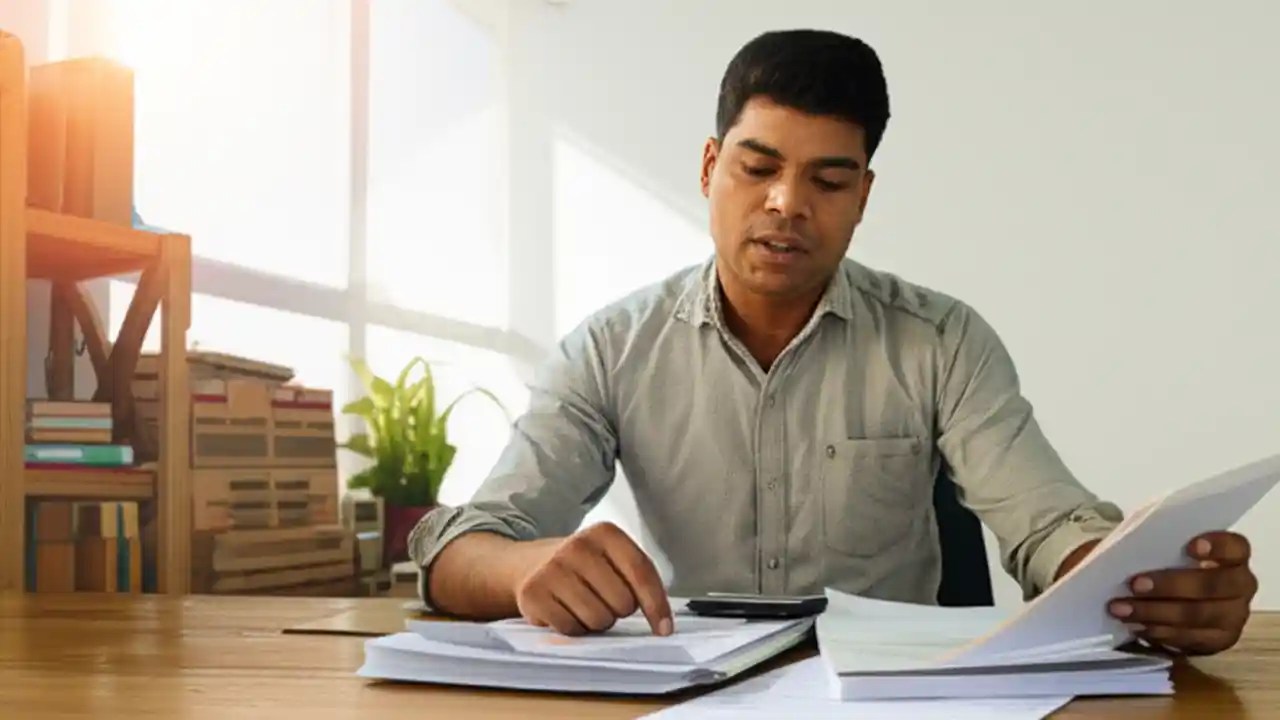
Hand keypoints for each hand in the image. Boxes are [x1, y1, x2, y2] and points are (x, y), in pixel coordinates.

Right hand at [514, 521, 672, 636]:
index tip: (664, 629)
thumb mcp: (610, 557)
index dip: (656, 604)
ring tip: (583, 605)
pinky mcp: (533, 593)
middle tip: (603, 600)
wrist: (526, 564)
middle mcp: (577, 546)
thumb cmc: (580, 567)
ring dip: (596, 622)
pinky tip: (565, 611)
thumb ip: (637, 579)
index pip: (641, 571)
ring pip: (598, 619)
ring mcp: (552, 569)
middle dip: (618, 610)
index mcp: (605, 533)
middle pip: (622, 602)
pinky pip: (571, 629)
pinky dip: (573, 628)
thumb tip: (662, 624)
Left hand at [1108, 532, 1256, 655]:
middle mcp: (1240, 585)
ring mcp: (1233, 617)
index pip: (1236, 547)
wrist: (1173, 602)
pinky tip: (1136, 626)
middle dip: (1172, 585)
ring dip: (1156, 613)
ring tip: (1121, 609)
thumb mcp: (1155, 549)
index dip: (1217, 546)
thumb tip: (1106, 550)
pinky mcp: (1218, 641)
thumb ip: (1144, 545)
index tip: (1189, 547)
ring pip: (1199, 616)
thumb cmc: (1164, 565)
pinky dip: (1159, 632)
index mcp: (1232, 555)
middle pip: (1214, 585)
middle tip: (1135, 584)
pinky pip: (1189, 639)